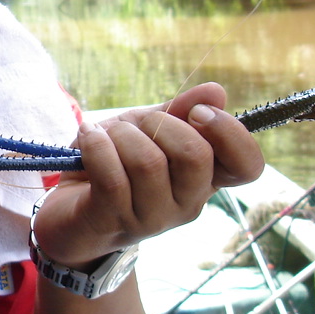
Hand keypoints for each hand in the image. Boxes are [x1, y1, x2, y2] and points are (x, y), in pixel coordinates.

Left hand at [32, 83, 263, 266]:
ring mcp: (152, 218)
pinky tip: (88, 137)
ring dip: (120, 134)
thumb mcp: (145, 129)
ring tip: (103, 135)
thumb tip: (217, 91)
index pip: (247, 166)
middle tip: (134, 125)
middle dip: (159, 124)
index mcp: (205, 179)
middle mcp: (187, 204)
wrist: (67, 208)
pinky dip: (96, 145)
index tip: (196, 113)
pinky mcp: (113, 222)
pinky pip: (112, 176)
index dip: (229, 133)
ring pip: (148, 162)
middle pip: (196, 156)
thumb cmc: (113, 163)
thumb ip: (179, 112)